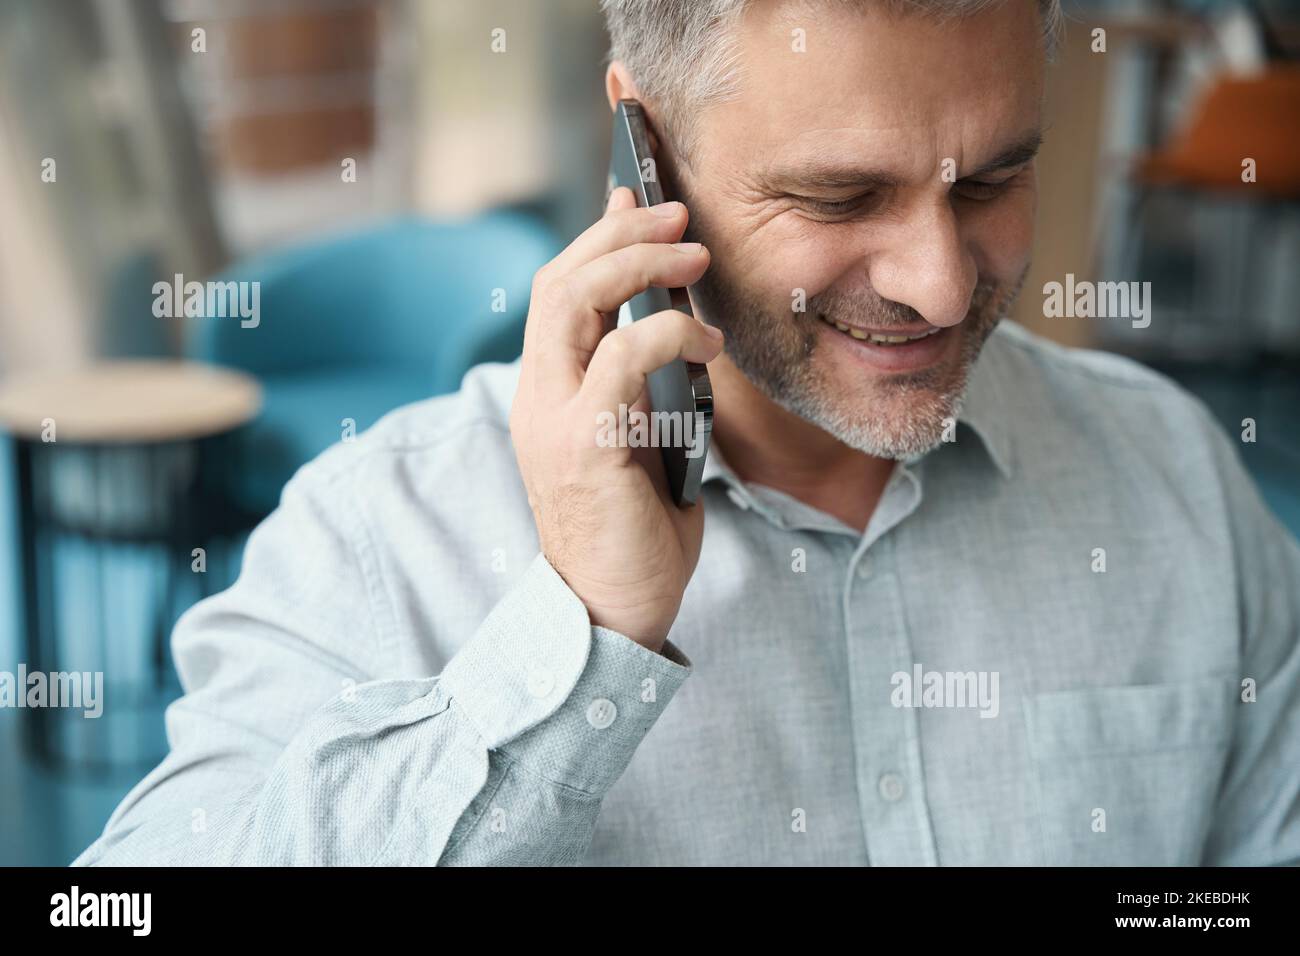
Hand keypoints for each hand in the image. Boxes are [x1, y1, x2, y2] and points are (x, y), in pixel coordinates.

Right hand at [509, 187, 722, 651]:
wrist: (610, 615)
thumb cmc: (634, 530)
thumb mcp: (638, 442)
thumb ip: (642, 388)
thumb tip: (680, 326)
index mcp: (546, 394)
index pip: (557, 293)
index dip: (596, 239)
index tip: (638, 202)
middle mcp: (536, 398)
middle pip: (557, 281)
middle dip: (617, 234)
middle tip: (676, 215)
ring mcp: (552, 420)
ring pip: (572, 301)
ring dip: (637, 264)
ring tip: (693, 253)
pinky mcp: (582, 445)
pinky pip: (620, 360)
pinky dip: (668, 334)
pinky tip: (708, 342)